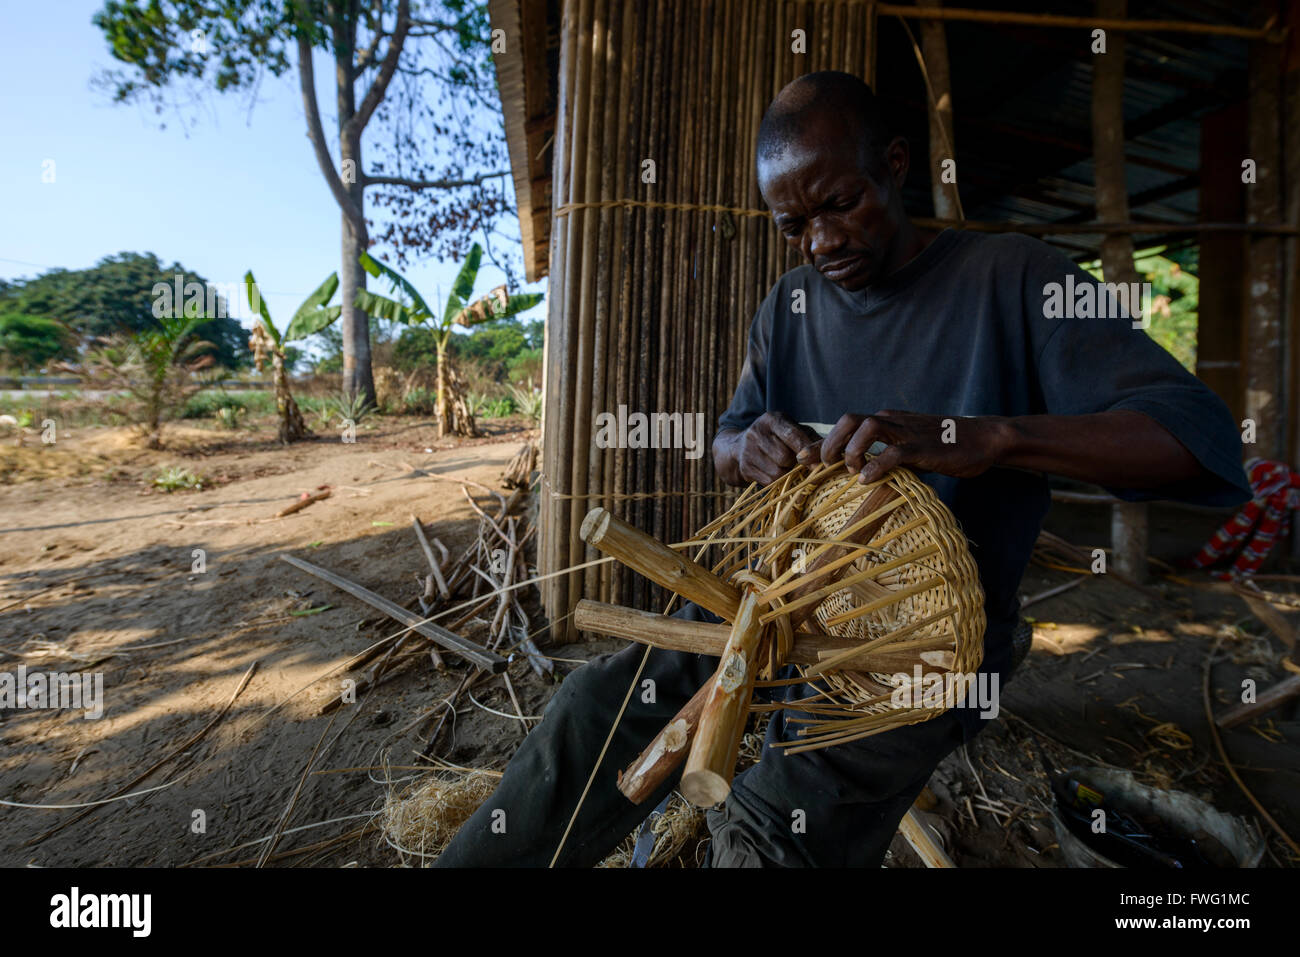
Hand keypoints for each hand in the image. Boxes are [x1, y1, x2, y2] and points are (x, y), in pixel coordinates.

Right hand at [725, 411, 818, 485]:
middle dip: (794, 463)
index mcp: (771, 419)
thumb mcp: (792, 430)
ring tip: (784, 467)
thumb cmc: (777, 438)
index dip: (806, 450)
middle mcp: (756, 432)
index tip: (818, 463)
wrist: (741, 446)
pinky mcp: (745, 467)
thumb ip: (811, 439)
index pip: (792, 435)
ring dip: (786, 474)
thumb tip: (831, 454)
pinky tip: (774, 472)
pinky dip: (777, 481)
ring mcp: (748, 450)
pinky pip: (769, 481)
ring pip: (777, 472)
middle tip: (795, 462)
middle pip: (784, 457)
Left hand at [800, 410, 1011, 483]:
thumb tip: (862, 476)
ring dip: (852, 450)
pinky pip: (893, 452)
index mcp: (886, 421)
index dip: (820, 442)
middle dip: (829, 443)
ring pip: (867, 428)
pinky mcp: (923, 447)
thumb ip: (886, 457)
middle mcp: (892, 421)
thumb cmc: (944, 448)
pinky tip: (866, 479)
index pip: (846, 426)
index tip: (801, 460)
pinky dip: (875, 465)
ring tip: (850, 471)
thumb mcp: (908, 451)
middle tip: (821, 466)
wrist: (982, 440)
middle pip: (849, 420)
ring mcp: (907, 432)